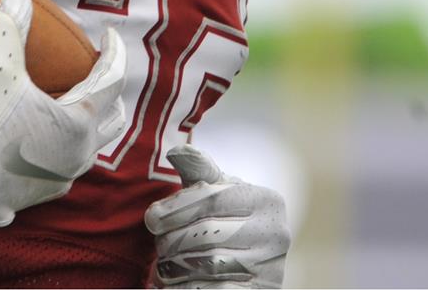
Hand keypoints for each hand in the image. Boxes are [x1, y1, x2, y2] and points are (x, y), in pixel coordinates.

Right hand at [0, 0, 126, 228]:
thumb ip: (11, 30)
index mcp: (78, 122)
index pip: (112, 80)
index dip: (114, 52)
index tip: (109, 35)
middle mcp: (79, 154)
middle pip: (113, 118)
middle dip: (110, 92)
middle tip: (98, 71)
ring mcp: (62, 177)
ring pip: (91, 146)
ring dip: (89, 121)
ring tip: (73, 102)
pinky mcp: (42, 192)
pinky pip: (64, 165)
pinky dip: (63, 144)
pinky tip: (42, 136)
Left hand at [145, 144, 290, 287]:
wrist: (254, 272)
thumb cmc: (230, 225)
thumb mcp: (220, 195)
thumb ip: (200, 172)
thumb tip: (176, 150)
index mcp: (267, 201)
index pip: (212, 198)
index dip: (176, 209)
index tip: (151, 219)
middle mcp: (275, 234)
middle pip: (206, 233)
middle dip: (172, 240)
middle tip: (160, 245)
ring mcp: (269, 269)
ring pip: (206, 265)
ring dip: (175, 266)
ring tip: (166, 265)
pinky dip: (184, 288)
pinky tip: (172, 285)